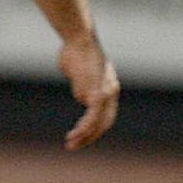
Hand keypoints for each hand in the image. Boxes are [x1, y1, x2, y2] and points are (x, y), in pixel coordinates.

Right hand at [59, 35, 118, 149]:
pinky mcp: (98, 93)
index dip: (94, 127)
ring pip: (99, 122)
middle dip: (90, 136)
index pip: (106, 114)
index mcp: (109, 86)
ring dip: (84, 135)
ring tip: (71, 143)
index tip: (80, 135)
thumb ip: (82, 85)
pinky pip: (93, 116)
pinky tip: (75, 135)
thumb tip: (82, 97)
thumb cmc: (74, 50)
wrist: (78, 38)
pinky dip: (84, 128)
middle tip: (74, 144)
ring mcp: (106, 92)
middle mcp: (111, 91)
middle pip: (105, 122)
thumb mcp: (78, 71)